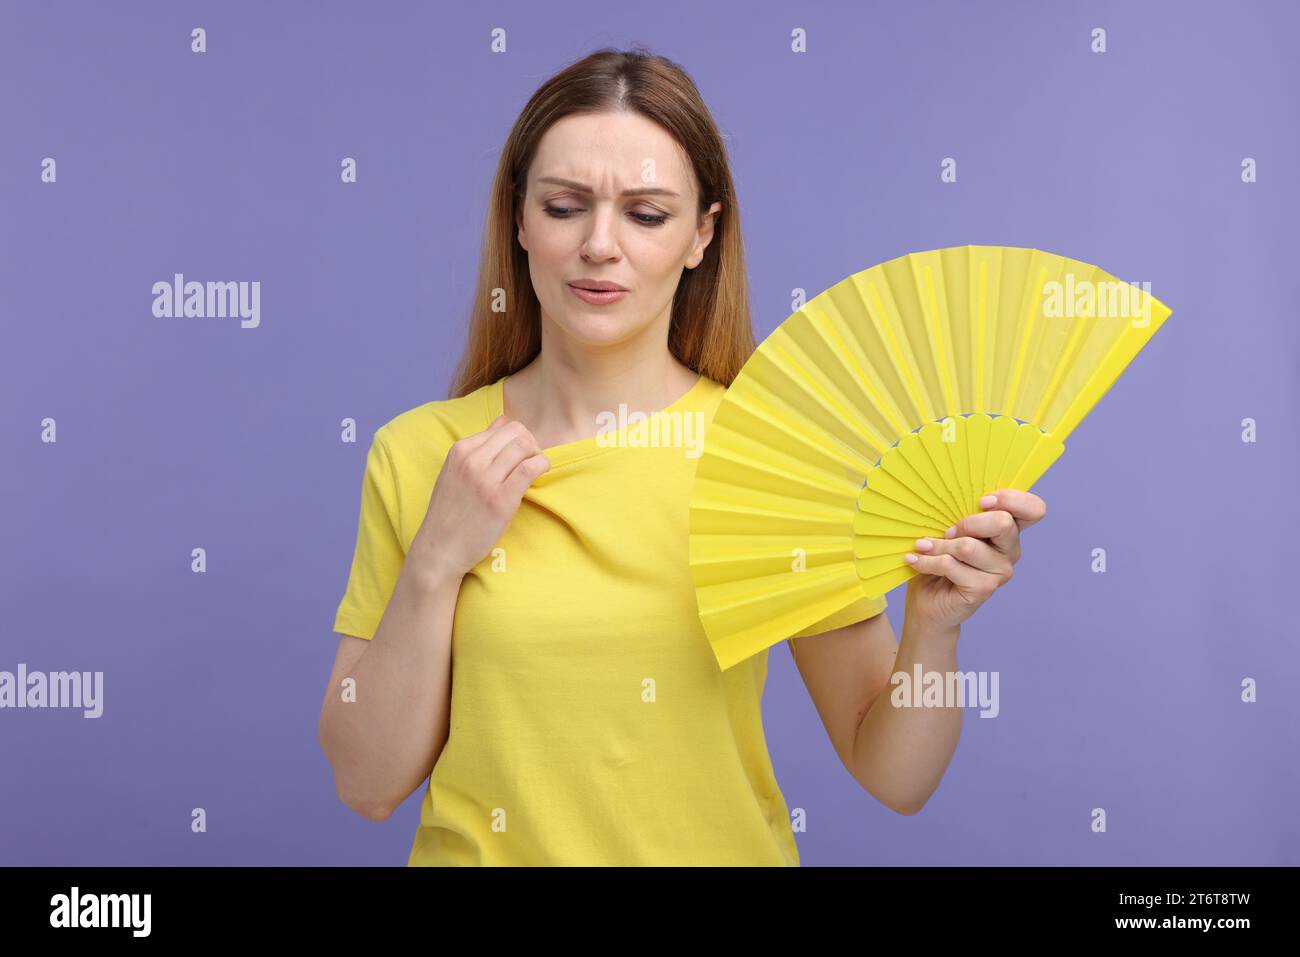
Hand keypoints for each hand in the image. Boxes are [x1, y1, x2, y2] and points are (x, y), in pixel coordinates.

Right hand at [408, 414, 549, 579]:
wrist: (440, 548)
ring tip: (535, 470)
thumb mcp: (456, 471)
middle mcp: (472, 460)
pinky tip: (541, 474)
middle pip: (517, 432)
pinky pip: (530, 468)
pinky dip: (542, 466)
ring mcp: (486, 479)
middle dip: (531, 443)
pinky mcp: (501, 499)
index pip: (503, 426)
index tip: (521, 454)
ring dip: (537, 455)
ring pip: (525, 447)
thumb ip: (479, 445)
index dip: (519, 437)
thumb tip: (503, 420)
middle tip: (531, 460)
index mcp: (461, 450)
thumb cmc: (451, 512)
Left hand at [902, 489, 1046, 632]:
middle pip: (1004, 523)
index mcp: (1008, 531)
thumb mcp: (949, 530)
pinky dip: (927, 561)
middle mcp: (1010, 551)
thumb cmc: (939, 560)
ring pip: (968, 546)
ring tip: (923, 548)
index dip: (1011, 500)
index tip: (982, 501)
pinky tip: (915, 561)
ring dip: (939, 545)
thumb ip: (960, 515)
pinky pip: (951, 565)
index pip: (1034, 510)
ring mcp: (1000, 572)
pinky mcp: (983, 589)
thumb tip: (948, 498)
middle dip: (968, 522)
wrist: (927, 602)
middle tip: (947, 532)